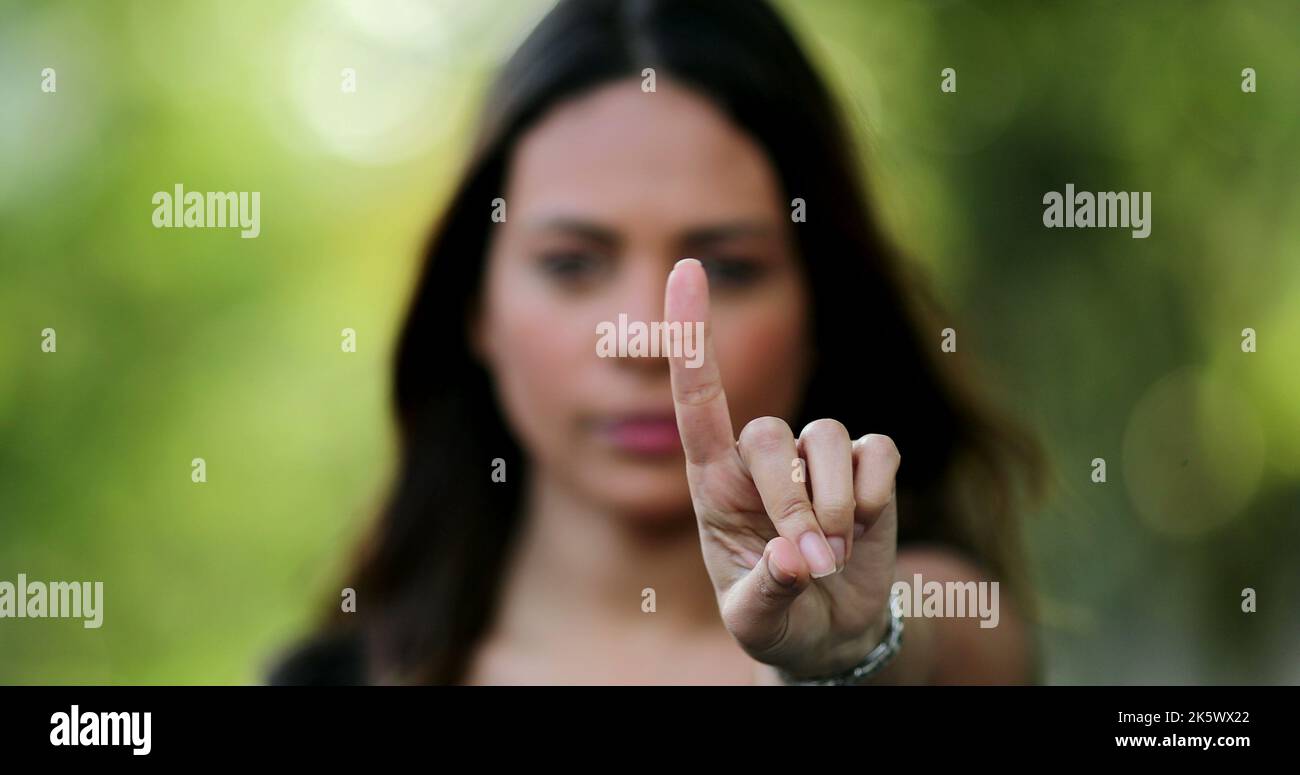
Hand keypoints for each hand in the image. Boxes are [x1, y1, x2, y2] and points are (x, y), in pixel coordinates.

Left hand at [665, 258, 900, 678]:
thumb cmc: (778, 620)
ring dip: (834, 502)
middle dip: (792, 500)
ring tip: (833, 552)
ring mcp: (818, 457)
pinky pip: (877, 448)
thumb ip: (766, 593)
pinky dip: (875, 490)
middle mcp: (762, 460)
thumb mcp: (756, 622)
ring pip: (828, 436)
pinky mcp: (868, 464)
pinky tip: (865, 522)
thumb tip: (797, 559)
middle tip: (810, 558)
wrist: (833, 635)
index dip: (693, 336)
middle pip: (769, 434)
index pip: (698, 403)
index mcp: (715, 486)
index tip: (684, 267)